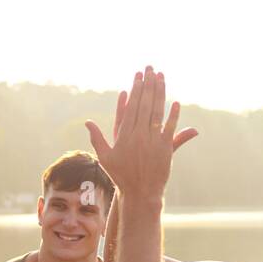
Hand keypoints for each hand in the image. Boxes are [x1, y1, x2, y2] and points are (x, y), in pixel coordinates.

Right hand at [85, 66, 196, 203]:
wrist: (139, 193)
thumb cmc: (120, 176)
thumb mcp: (105, 156)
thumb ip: (97, 137)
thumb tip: (87, 122)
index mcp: (124, 135)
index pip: (132, 106)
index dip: (137, 89)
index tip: (139, 75)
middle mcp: (138, 135)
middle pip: (145, 104)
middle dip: (149, 85)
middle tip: (151, 68)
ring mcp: (152, 141)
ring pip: (157, 112)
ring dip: (160, 93)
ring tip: (162, 77)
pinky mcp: (165, 149)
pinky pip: (170, 128)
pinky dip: (173, 116)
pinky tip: (176, 102)